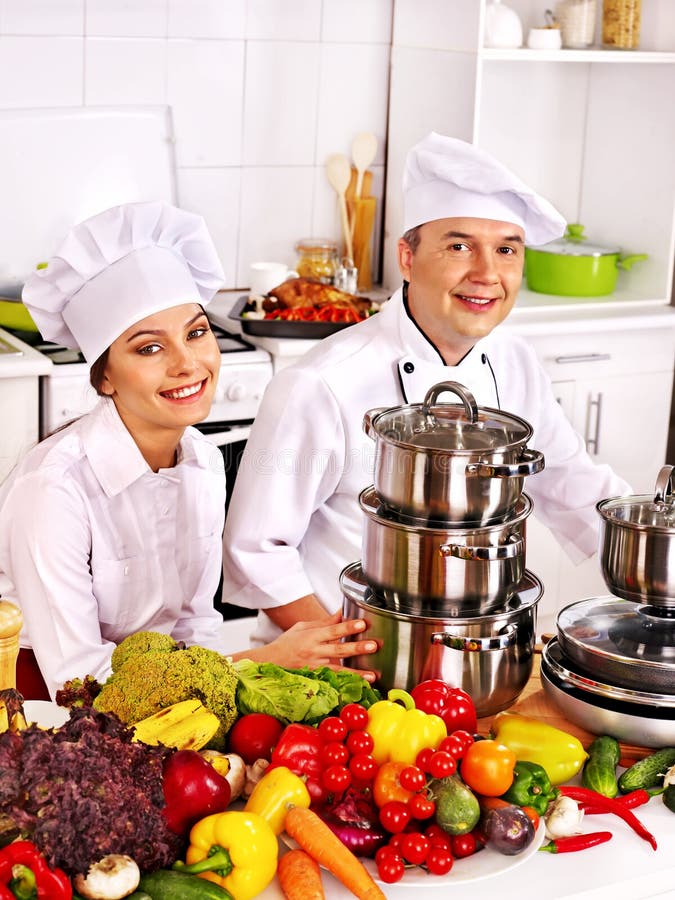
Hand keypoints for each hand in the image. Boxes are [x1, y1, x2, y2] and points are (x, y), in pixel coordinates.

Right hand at [260, 610, 379, 680]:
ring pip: (338, 670)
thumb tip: (342, 613)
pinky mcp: (315, 679)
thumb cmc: (286, 643)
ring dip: (356, 673)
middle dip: (356, 648)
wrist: (268, 663)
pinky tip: (359, 686)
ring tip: (372, 675)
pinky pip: (333, 682)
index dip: (347, 627)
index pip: (332, 630)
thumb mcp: (302, 627)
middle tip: (373, 646)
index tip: (362, 623)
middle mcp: (314, 653)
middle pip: (338, 650)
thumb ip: (324, 622)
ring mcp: (315, 669)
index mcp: (311, 637)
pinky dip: (346, 684)